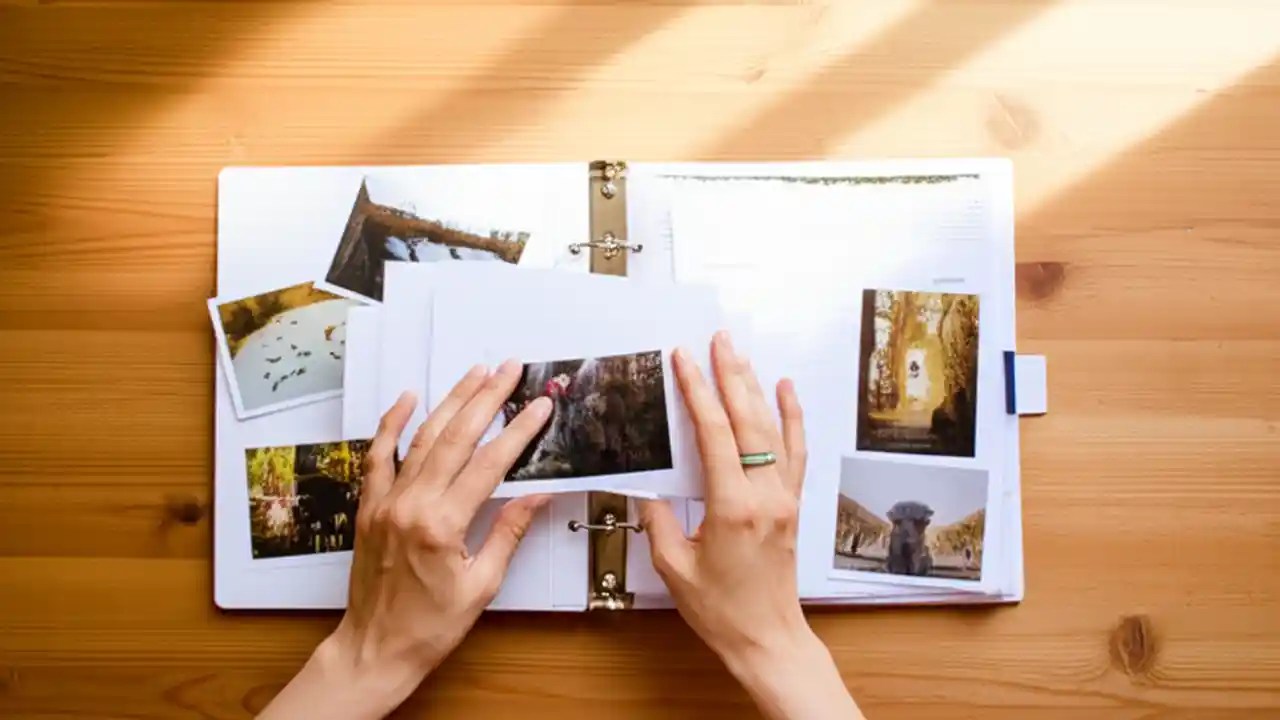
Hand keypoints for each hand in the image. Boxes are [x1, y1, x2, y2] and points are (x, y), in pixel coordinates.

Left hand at [259, 360, 553, 719]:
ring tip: (475, 373)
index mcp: (442, 525)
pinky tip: (408, 399)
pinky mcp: (369, 507)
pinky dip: (391, 424)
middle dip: (487, 398)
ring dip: (450, 402)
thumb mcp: (482, 584)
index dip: (519, 431)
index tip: (539, 405)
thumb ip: (508, 532)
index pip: (489, 464)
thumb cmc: (430, 627)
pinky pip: (379, 456)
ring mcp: (386, 502)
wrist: (375, 649)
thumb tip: (539, 494)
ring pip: (421, 439)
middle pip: (456, 438)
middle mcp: (411, 504)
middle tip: (510, 369)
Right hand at [640, 332, 861, 719]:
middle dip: (729, 375)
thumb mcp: (674, 566)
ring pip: (772, 429)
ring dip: (754, 387)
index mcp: (733, 507)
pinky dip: (792, 416)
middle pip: (747, 420)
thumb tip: (649, 488)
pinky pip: (795, 450)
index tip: (684, 361)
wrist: (767, 637)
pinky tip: (785, 389)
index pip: (714, 434)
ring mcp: (784, 497)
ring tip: (740, 354)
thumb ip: (658, 520)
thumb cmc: (721, 610)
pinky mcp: (792, 504)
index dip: (697, 392)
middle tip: (717, 340)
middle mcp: (765, 495)